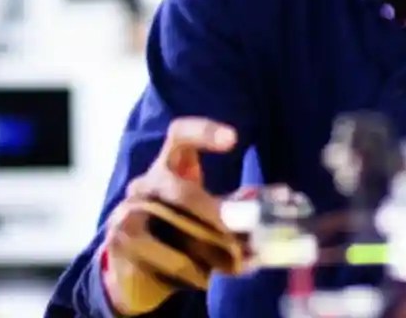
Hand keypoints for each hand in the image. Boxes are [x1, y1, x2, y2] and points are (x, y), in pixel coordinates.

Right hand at [101, 117, 242, 313]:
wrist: (134, 266)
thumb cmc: (177, 229)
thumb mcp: (206, 211)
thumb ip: (238, 205)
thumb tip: (283, 199)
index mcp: (168, 165)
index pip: (180, 135)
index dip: (204, 131)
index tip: (233, 140)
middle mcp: (146, 182)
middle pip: (180, 191)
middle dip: (213, 213)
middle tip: (238, 229)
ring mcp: (129, 209)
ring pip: (172, 225)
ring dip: (209, 246)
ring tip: (238, 258)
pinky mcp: (122, 239)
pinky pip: (162, 253)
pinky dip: (191, 267)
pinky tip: (206, 274)